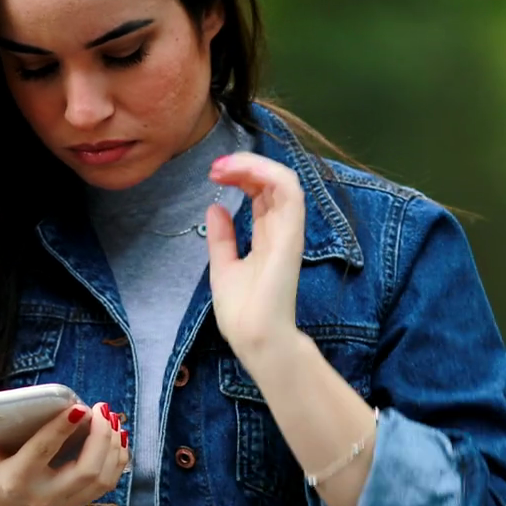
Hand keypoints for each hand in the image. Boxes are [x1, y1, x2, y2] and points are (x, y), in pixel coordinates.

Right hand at [0, 395, 129, 505]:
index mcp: (14, 480)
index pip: (42, 453)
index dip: (62, 429)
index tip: (79, 407)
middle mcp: (42, 496)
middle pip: (85, 471)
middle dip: (101, 438)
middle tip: (102, 408)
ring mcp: (60, 505)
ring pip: (101, 479)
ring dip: (113, 447)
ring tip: (112, 418)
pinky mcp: (72, 505)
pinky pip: (105, 484)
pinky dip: (116, 460)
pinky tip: (116, 436)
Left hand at [205, 151, 306, 359]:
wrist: (254, 339)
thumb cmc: (242, 312)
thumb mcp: (223, 266)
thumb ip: (223, 237)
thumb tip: (216, 206)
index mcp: (267, 236)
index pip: (262, 192)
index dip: (241, 175)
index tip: (213, 173)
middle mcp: (281, 229)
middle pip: (271, 181)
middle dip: (244, 165)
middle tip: (215, 167)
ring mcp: (288, 231)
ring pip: (284, 180)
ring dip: (254, 165)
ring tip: (223, 166)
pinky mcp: (291, 237)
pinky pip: (291, 194)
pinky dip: (269, 174)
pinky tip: (243, 171)